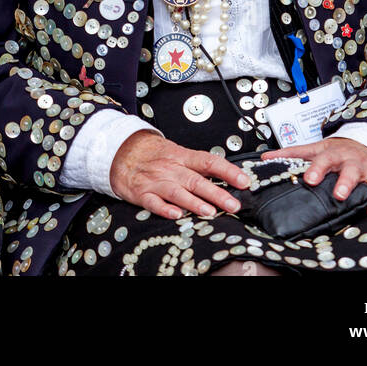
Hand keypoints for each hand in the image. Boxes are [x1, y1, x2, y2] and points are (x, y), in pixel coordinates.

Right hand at [110, 130, 249, 219]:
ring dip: (195, 202)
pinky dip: (165, 209)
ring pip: (178, 192)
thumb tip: (226, 175)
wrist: (121, 151)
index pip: (209, 162)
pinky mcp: (142, 193)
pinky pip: (154, 202)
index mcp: (182, 156)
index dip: (228, 171)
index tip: (244, 181)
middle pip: (196, 180)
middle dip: (217, 193)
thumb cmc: (153, 153)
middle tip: (233, 204)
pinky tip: (176, 215)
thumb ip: (197, 164)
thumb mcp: (176, 152)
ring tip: (210, 211)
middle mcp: (171, 168)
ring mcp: (156, 181)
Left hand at [262, 137, 366, 218]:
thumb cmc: (339, 151)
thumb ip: (292, 154)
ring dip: (359, 189)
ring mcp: (363, 169)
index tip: (309, 179)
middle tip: (336, 192)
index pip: (320, 158)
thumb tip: (265, 158)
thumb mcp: (317, 149)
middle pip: (343, 165)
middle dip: (340, 179)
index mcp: (331, 152)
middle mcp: (347, 159)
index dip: (314, 168)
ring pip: (362, 176)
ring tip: (355, 202)